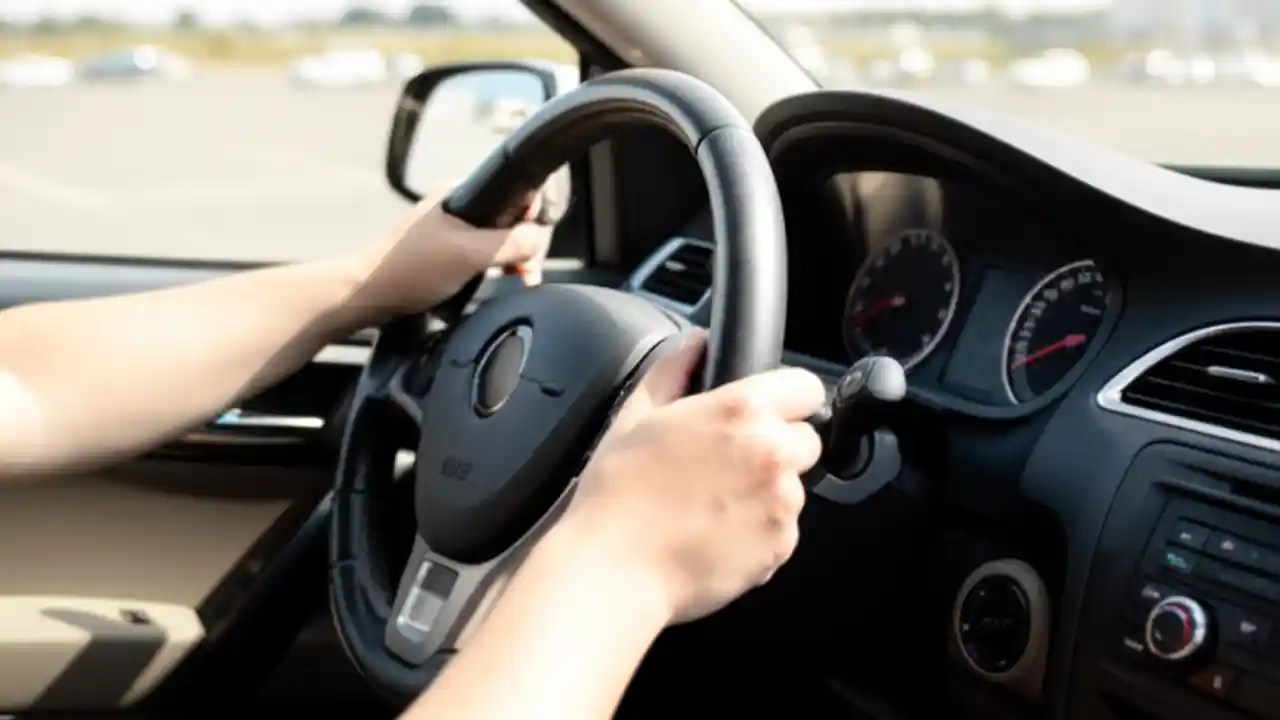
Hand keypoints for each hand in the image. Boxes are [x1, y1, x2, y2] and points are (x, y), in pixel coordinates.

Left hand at [351, 189, 551, 316]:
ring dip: (515, 257)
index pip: (514, 190)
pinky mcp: (448, 250)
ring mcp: (452, 228)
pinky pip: (485, 251)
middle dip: (526, 243)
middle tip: (526, 271)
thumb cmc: (412, 270)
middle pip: (511, 216)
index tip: (532, 244)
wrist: (368, 294)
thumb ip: (511, 243)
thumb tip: (541, 239)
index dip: (532, 215)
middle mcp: (459, 206)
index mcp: (462, 193)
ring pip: (499, 236)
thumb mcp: (470, 254)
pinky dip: (498, 265)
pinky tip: (502, 280)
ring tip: (520, 279)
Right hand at [560, 331, 825, 624]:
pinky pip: (782, 531)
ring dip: (766, 493)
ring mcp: (782, 503)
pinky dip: (759, 533)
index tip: (767, 412)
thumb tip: (695, 344)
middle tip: (728, 464)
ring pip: (793, 488)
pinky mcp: (780, 547)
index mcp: (741, 410)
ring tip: (712, 506)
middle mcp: (772, 453)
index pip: (806, 386)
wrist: (612, 570)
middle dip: (777, 447)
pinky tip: (715, 534)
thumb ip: (674, 369)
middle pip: (806, 440)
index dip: (786, 398)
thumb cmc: (617, 494)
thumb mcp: (636, 415)